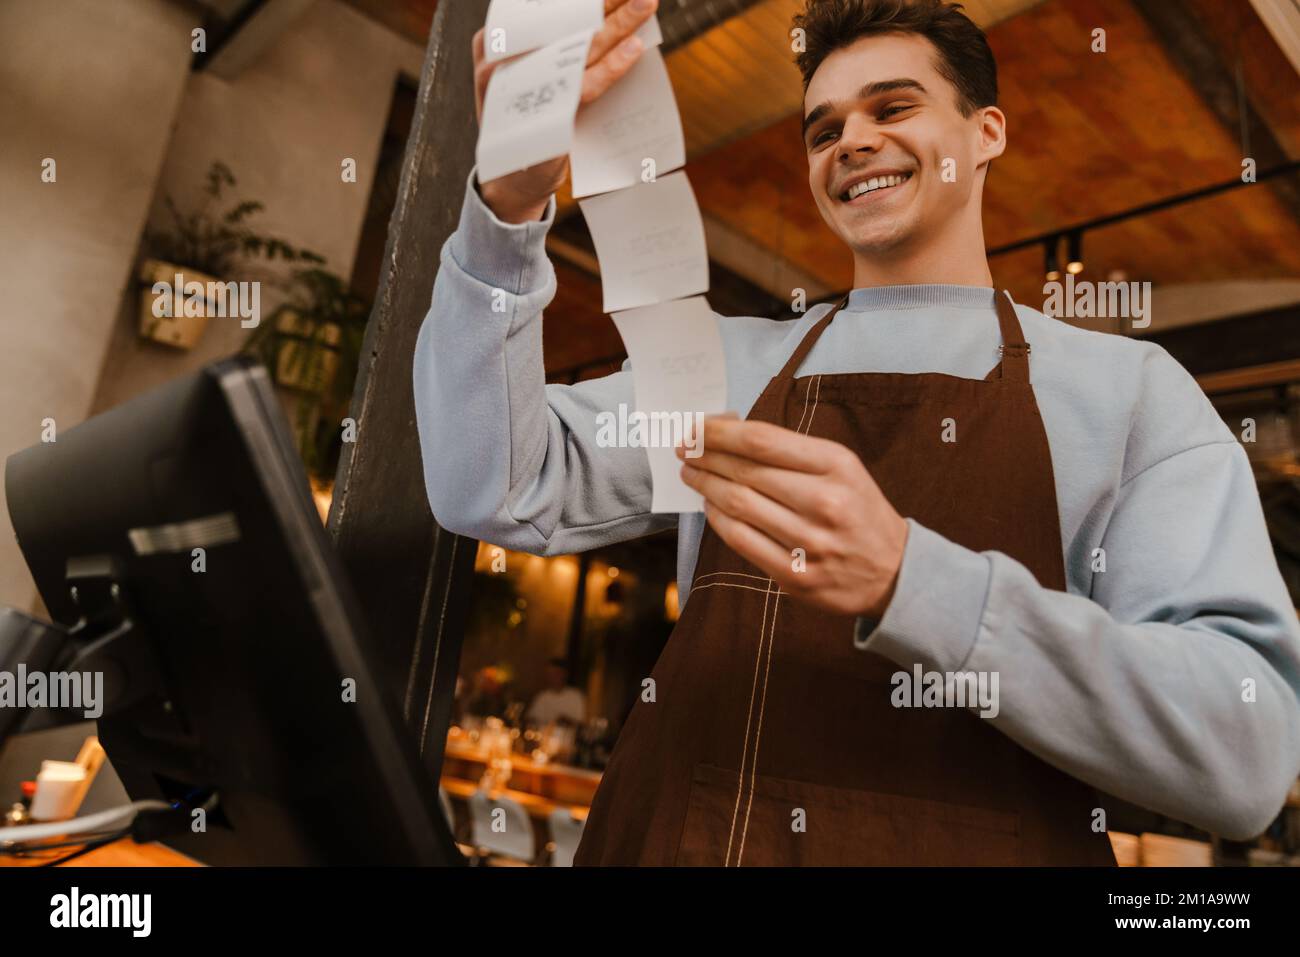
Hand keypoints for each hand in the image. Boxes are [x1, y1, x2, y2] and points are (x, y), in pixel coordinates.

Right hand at [472, 0, 658, 223]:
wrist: (512, 176)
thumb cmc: (527, 115)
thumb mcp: (530, 72)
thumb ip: (551, 45)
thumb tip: (602, 16)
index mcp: (497, 39)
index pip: (545, 6)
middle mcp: (504, 57)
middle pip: (566, 18)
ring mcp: (524, 85)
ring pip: (581, 46)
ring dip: (619, 22)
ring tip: (646, 2)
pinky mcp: (547, 115)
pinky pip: (586, 84)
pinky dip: (613, 66)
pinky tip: (634, 48)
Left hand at [677, 416, 908, 617]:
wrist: (894, 571)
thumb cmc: (858, 510)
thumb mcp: (841, 467)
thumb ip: (791, 452)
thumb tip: (730, 435)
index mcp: (836, 466)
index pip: (762, 442)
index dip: (719, 433)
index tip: (696, 428)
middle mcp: (824, 502)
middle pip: (746, 472)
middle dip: (705, 457)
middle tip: (685, 450)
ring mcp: (810, 542)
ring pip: (739, 505)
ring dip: (706, 485)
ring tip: (692, 474)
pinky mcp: (796, 576)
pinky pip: (742, 541)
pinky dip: (719, 519)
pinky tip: (711, 505)